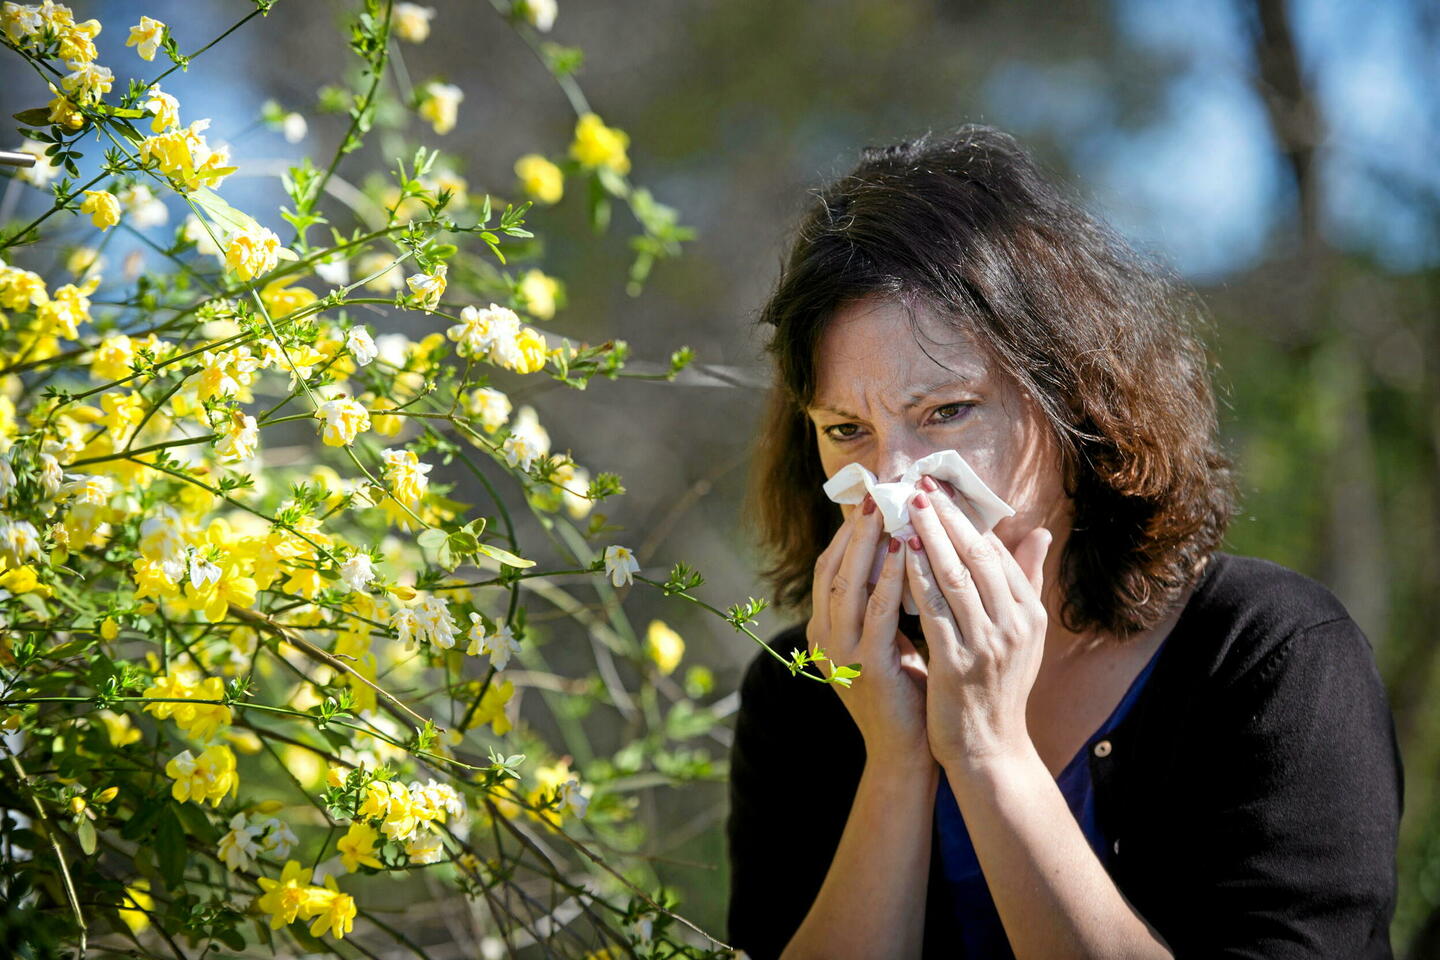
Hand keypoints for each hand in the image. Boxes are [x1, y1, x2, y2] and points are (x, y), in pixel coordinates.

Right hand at [808, 494, 932, 770]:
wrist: (906, 753)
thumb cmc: (904, 691)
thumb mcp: (887, 639)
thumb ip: (885, 601)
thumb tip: (903, 550)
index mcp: (823, 631)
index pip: (829, 568)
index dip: (848, 533)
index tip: (872, 499)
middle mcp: (822, 639)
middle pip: (832, 569)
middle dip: (854, 529)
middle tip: (875, 492)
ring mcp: (840, 655)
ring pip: (848, 585)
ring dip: (868, 544)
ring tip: (887, 510)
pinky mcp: (866, 669)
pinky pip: (877, 614)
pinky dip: (889, 579)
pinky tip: (907, 553)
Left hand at [902, 474, 1052, 775]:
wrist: (989, 749)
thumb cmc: (997, 687)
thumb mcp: (1022, 634)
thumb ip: (1025, 581)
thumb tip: (1041, 532)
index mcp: (1029, 614)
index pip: (998, 552)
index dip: (969, 518)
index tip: (944, 489)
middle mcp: (1014, 625)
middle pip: (979, 556)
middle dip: (949, 517)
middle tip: (922, 486)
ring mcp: (988, 645)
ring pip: (956, 576)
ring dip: (929, 538)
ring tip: (908, 508)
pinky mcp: (958, 665)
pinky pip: (935, 611)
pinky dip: (917, 578)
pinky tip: (899, 554)